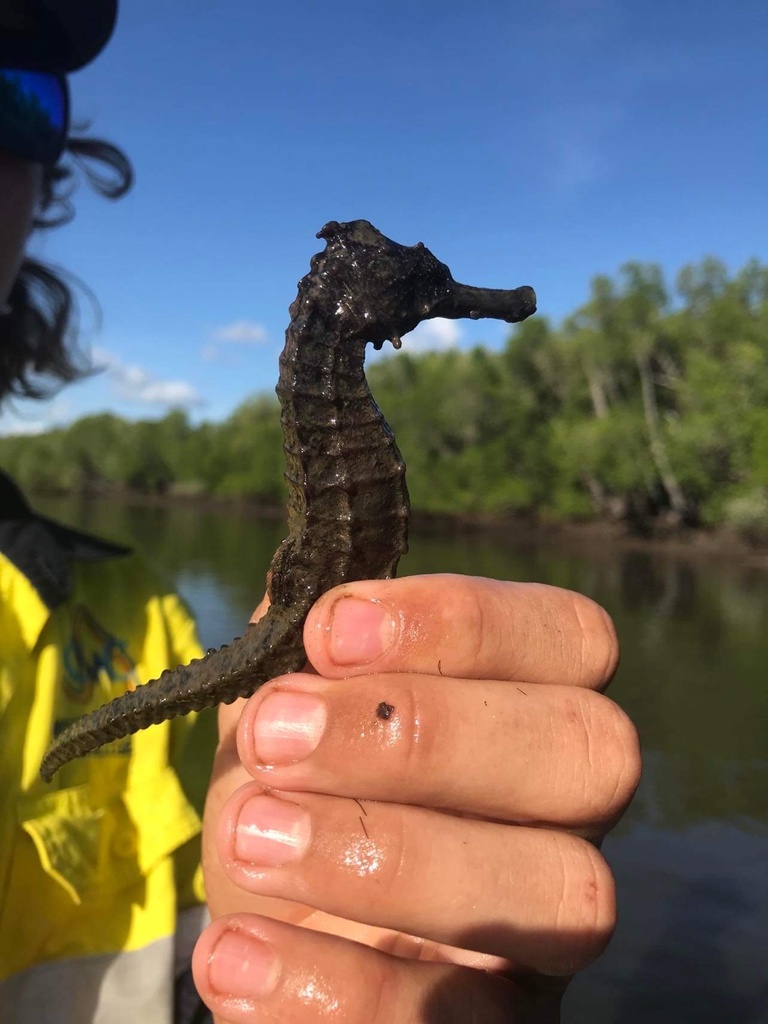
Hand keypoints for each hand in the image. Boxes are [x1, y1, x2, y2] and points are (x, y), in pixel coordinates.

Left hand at [193, 575, 638, 1022]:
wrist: (263, 938)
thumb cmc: (287, 798)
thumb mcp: (280, 714)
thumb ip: (297, 649)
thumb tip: (306, 585)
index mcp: (529, 706)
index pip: (570, 635)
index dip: (463, 620)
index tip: (327, 630)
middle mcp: (566, 813)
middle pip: (590, 752)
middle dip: (429, 732)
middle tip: (280, 734)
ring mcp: (545, 932)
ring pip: (561, 894)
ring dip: (385, 858)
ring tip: (249, 837)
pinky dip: (337, 990)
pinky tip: (235, 957)